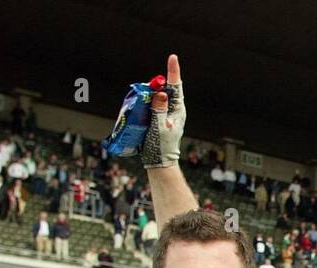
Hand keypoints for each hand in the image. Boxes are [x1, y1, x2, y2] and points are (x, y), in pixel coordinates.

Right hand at [142, 53, 185, 168]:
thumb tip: (161, 93)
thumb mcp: (160, 127)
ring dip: (147, 96)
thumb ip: (159, 110)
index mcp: (177, 109)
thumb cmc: (162, 146)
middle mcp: (172, 108)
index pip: (176, 86)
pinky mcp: (157, 116)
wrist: (159, 160)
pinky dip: (144, 104)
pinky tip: (138, 111)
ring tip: (143, 112)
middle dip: (154, 87)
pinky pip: (150, 104)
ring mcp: (165, 112)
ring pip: (155, 95)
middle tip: (147, 97)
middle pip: (163, 88)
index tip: (172, 57)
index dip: (173, 71)